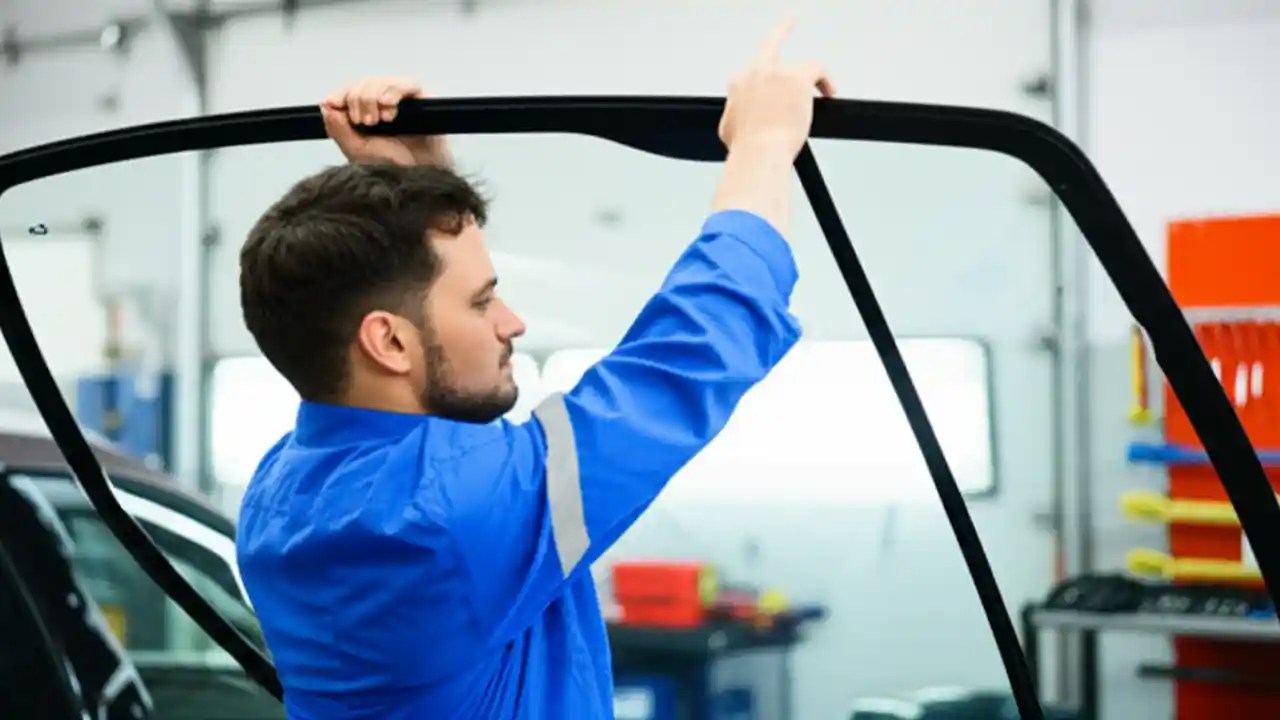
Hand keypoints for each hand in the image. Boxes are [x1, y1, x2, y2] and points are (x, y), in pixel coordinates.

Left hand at [320, 76, 453, 166]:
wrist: (418, 180)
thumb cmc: (390, 169)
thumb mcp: (356, 151)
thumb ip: (338, 129)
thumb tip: (326, 105)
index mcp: (365, 114)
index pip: (350, 91)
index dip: (342, 93)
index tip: (335, 103)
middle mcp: (382, 105)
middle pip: (365, 83)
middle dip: (358, 98)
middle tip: (364, 122)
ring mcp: (403, 102)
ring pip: (383, 81)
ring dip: (374, 97)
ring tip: (379, 121)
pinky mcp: (422, 102)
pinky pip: (407, 84)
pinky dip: (393, 93)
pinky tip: (389, 110)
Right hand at [717, 16, 836, 158]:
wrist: (759, 154)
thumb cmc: (747, 148)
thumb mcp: (730, 130)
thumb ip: (738, 114)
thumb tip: (744, 119)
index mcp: (739, 85)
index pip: (752, 70)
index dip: (763, 73)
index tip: (770, 73)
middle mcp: (755, 73)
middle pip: (770, 46)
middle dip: (780, 31)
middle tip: (789, 20)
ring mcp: (776, 73)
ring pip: (799, 67)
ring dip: (809, 80)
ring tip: (823, 92)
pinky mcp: (797, 78)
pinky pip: (817, 69)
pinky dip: (826, 79)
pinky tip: (829, 91)